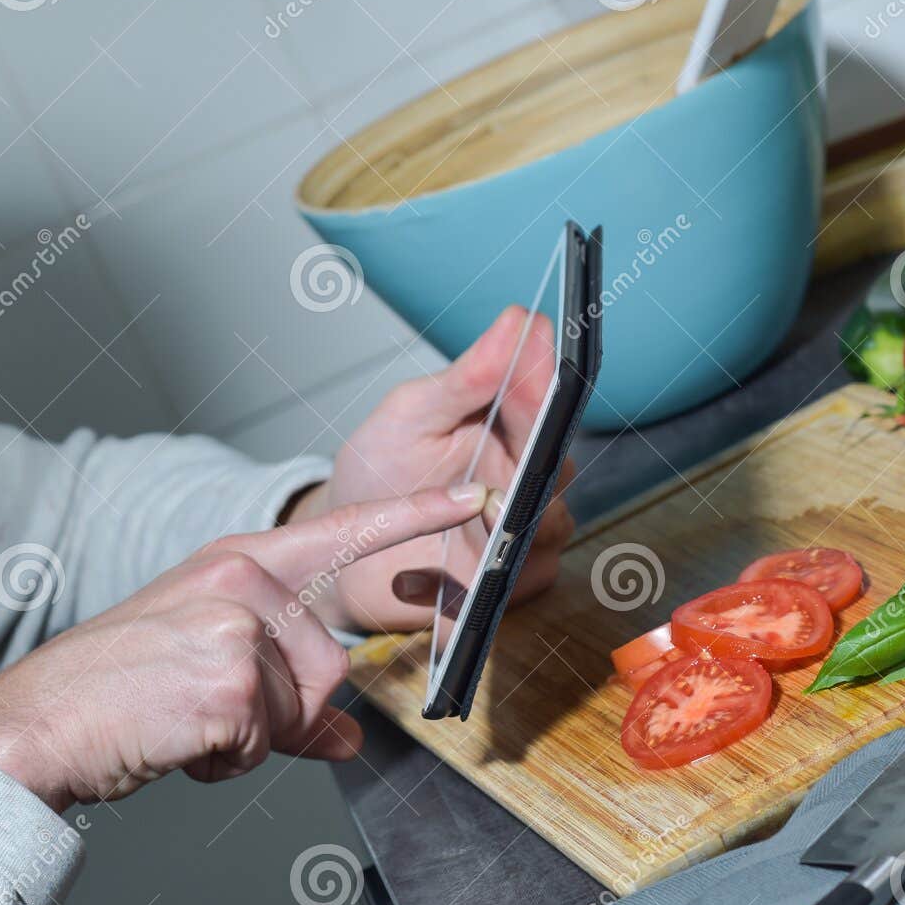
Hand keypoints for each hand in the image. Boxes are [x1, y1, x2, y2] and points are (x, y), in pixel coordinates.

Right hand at [0, 485, 487, 812]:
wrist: (40, 724)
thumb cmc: (119, 689)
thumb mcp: (212, 667)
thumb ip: (293, 697)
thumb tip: (349, 739)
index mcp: (244, 562)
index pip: (347, 529)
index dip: (416, 512)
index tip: (473, 494)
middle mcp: (243, 578)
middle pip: (332, 666)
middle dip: (281, 710)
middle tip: (208, 705)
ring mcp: (236, 623)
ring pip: (303, 706)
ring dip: (253, 736)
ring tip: (188, 717)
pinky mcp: (229, 676)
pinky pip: (268, 739)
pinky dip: (229, 758)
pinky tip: (182, 736)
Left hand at [289, 306, 576, 633]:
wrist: (344, 552)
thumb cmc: (382, 472)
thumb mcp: (411, 413)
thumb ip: (468, 376)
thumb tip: (516, 321)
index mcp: (512, 428)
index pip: (547, 402)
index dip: (544, 383)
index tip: (534, 364)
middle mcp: (530, 479)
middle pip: (560, 469)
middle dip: (531, 468)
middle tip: (496, 469)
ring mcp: (525, 533)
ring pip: (552, 528)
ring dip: (508, 525)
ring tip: (474, 516)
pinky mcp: (511, 584)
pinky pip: (519, 581)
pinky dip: (469, 580)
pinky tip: (422, 577)